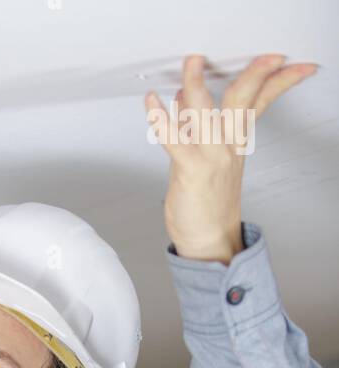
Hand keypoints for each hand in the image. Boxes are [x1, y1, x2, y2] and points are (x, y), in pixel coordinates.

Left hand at [145, 54, 318, 262]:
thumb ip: (195, 126)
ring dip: (196, 83)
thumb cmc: (207, 204)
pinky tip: (152, 103)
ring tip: (192, 63)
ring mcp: (210, 157)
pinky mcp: (190, 170)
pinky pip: (174, 139)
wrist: (208, 242)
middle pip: (243, 99)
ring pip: (206, 111)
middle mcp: (227, 146)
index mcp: (236, 142)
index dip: (278, 80)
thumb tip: (182, 97)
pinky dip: (160, 118)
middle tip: (262, 55)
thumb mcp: (208, 158)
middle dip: (255, 72)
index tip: (286, 61)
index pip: (261, 103)